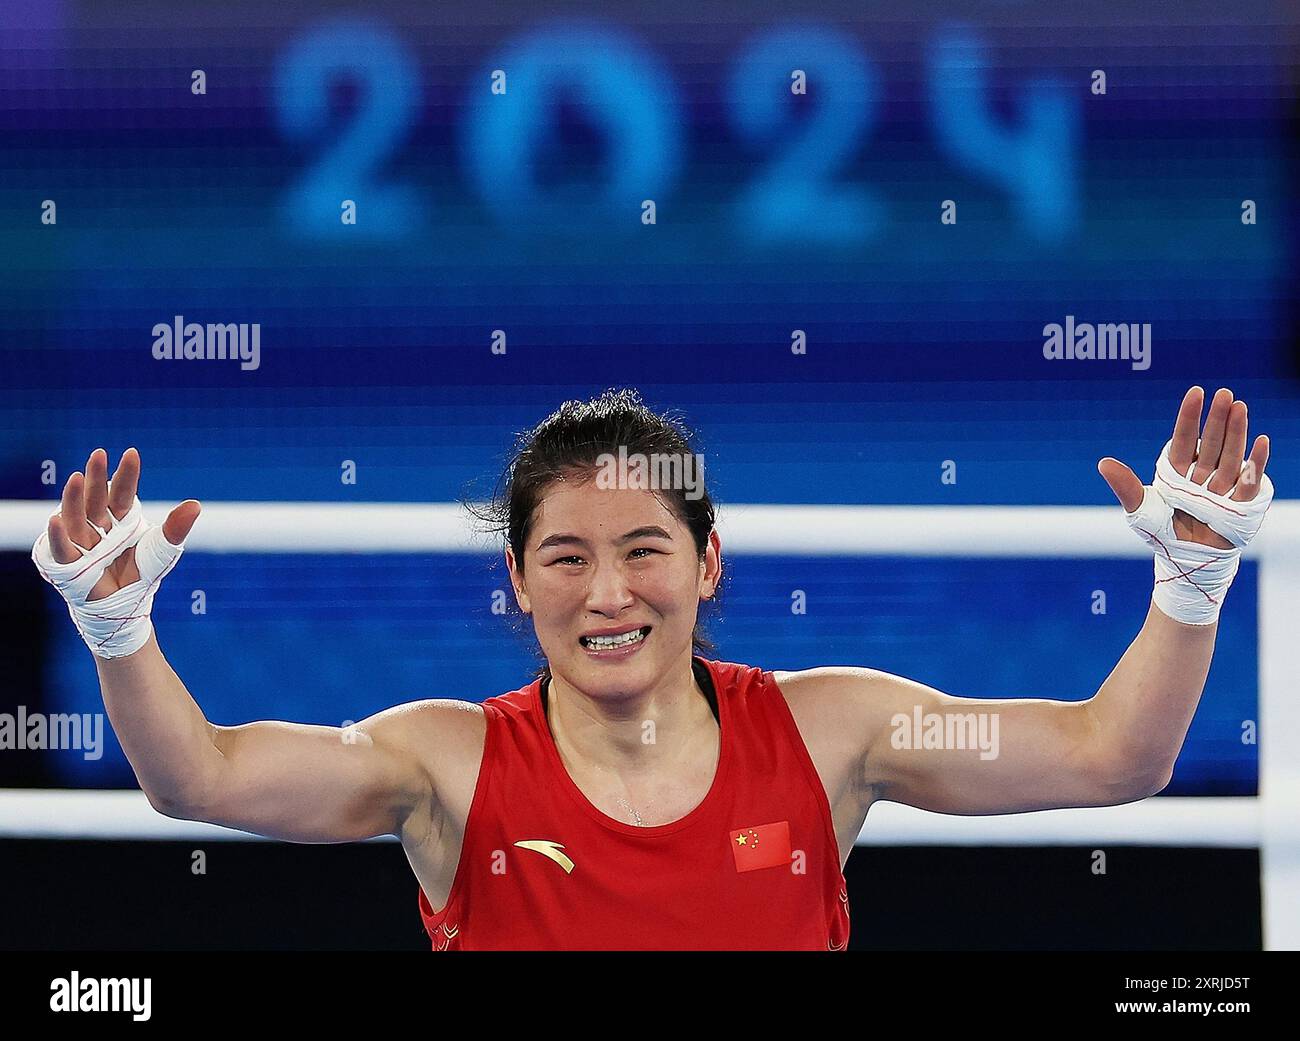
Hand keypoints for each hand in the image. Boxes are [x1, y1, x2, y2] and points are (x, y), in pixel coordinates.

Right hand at [48, 448, 200, 600]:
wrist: (125, 607)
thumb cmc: (142, 574)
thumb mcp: (162, 550)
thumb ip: (175, 528)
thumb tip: (195, 505)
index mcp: (120, 520)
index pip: (122, 493)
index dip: (126, 474)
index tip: (131, 453)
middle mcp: (98, 527)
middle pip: (96, 499)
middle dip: (95, 477)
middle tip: (98, 453)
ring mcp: (82, 543)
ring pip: (77, 517)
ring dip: (74, 498)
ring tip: (75, 476)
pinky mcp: (70, 564)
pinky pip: (63, 548)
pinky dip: (59, 535)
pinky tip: (56, 519)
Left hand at [1097, 386, 1269, 549]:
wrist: (1184, 561)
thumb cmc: (1160, 532)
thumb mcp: (1139, 509)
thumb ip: (1125, 486)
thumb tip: (1103, 463)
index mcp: (1177, 472)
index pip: (1184, 439)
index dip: (1189, 417)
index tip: (1196, 392)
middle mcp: (1201, 475)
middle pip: (1210, 443)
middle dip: (1217, 419)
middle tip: (1224, 393)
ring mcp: (1221, 488)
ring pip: (1230, 456)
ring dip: (1237, 433)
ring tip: (1240, 407)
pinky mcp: (1239, 504)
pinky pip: (1249, 482)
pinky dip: (1256, 463)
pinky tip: (1262, 441)